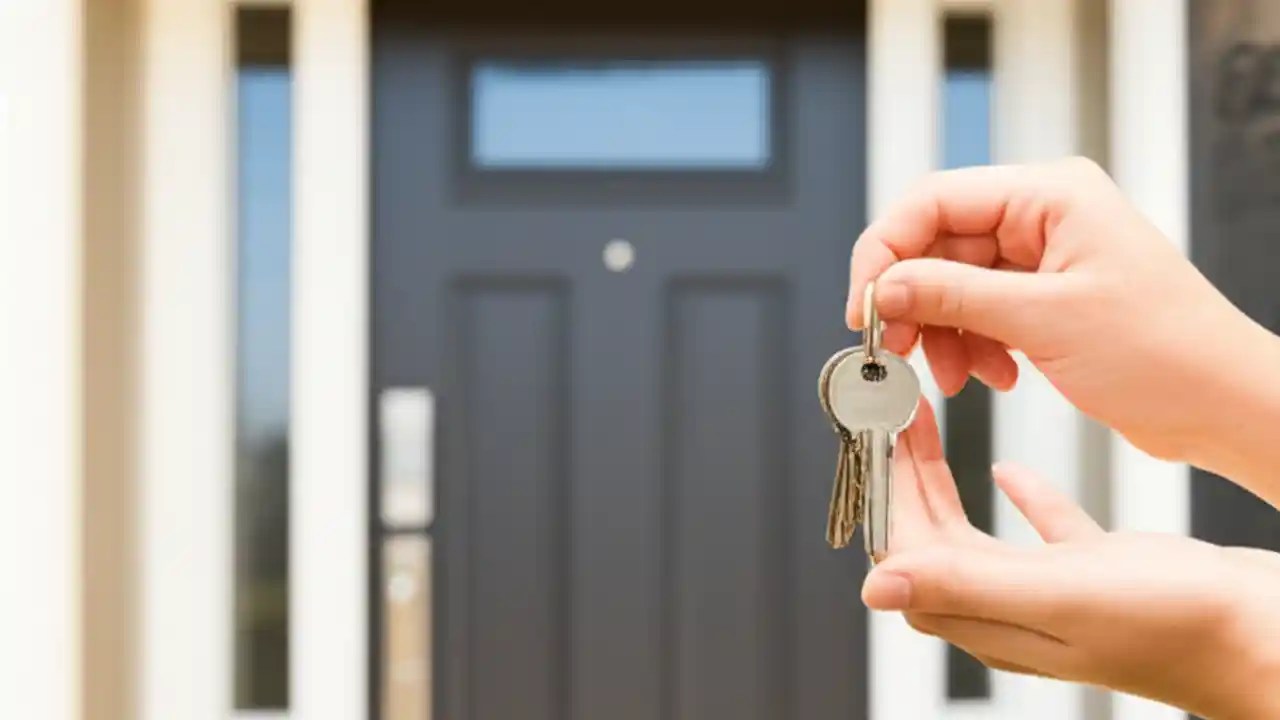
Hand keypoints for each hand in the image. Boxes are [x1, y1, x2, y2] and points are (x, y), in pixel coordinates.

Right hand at [845, 158, 1279, 503]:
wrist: (1222, 406)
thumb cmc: (1167, 353)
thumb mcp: (1043, 320)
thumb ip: (951, 296)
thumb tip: (880, 290)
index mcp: (1050, 195)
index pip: (934, 202)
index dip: (886, 252)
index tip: (863, 306)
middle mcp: (1043, 217)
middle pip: (937, 244)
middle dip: (913, 302)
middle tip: (895, 349)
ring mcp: (1044, 258)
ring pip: (952, 283)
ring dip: (943, 333)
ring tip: (956, 376)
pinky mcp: (1045, 297)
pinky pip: (978, 311)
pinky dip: (971, 346)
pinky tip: (991, 376)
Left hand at [877, 400, 1279, 718]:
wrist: (1268, 640)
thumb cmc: (1176, 625)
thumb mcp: (1058, 595)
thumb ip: (965, 587)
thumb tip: (872, 587)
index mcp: (994, 617)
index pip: (908, 554)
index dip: (885, 496)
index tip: (876, 439)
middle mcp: (1015, 610)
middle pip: (933, 537)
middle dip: (907, 476)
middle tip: (895, 416)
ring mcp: (1057, 594)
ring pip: (977, 531)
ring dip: (948, 478)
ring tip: (930, 423)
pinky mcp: (1101, 575)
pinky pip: (1045, 531)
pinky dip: (1024, 495)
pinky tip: (1012, 469)